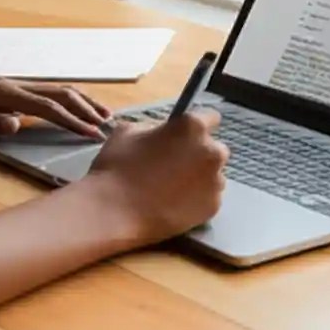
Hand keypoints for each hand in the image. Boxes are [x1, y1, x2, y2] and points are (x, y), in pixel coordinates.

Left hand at [0, 78, 112, 138]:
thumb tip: (18, 124)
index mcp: (6, 94)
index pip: (48, 107)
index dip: (72, 120)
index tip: (91, 133)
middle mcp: (15, 86)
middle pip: (60, 93)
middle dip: (86, 109)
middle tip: (108, 126)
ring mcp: (15, 86)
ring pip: (57, 90)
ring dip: (82, 101)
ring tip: (103, 115)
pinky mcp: (13, 91)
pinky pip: (48, 93)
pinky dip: (69, 100)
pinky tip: (76, 108)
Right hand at [84, 109, 228, 242]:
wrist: (114, 211)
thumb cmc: (118, 166)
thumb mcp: (129, 131)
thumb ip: (155, 127)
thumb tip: (163, 134)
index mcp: (193, 127)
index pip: (210, 117)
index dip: (195, 126)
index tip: (185, 135)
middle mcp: (212, 152)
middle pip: (215, 149)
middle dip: (199, 153)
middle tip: (175, 164)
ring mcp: (215, 181)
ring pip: (213, 175)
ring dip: (199, 177)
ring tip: (172, 188)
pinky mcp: (213, 207)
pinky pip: (208, 198)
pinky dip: (196, 199)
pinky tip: (174, 203)